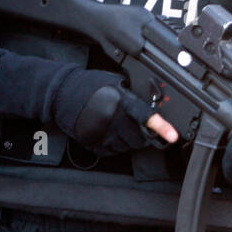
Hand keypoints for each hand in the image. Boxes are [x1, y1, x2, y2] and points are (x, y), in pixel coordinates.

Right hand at [0, 49, 176, 155]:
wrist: (59, 94)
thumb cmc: (87, 84)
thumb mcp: (113, 80)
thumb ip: (132, 92)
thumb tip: (150, 102)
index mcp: (119, 101)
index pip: (144, 116)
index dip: (160, 127)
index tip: (172, 136)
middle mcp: (111, 119)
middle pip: (139, 137)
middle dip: (144, 133)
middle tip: (139, 125)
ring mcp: (101, 134)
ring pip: (127, 146)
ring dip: (130, 139)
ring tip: (120, 125)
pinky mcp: (92, 143)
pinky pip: (113, 151)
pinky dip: (116, 145)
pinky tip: (110, 131)